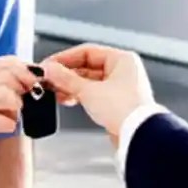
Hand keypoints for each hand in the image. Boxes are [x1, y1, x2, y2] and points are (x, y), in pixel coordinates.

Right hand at [0, 56, 37, 161]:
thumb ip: (6, 84)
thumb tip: (34, 78)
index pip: (8, 61)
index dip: (26, 71)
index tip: (32, 85)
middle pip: (9, 76)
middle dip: (24, 89)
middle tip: (22, 103)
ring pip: (4, 94)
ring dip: (17, 106)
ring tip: (14, 115)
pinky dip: (9, 124)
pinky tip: (8, 127)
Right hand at [39, 44, 155, 137]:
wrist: (138, 136)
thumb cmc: (125, 110)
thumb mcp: (89, 91)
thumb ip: (66, 79)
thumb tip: (50, 70)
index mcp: (122, 60)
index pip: (87, 51)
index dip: (65, 58)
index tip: (49, 66)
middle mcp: (124, 71)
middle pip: (87, 67)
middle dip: (66, 75)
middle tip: (49, 80)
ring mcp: (121, 88)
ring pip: (89, 82)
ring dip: (71, 86)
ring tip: (54, 92)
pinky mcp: (117, 104)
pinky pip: (94, 94)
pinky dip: (80, 96)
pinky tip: (67, 100)